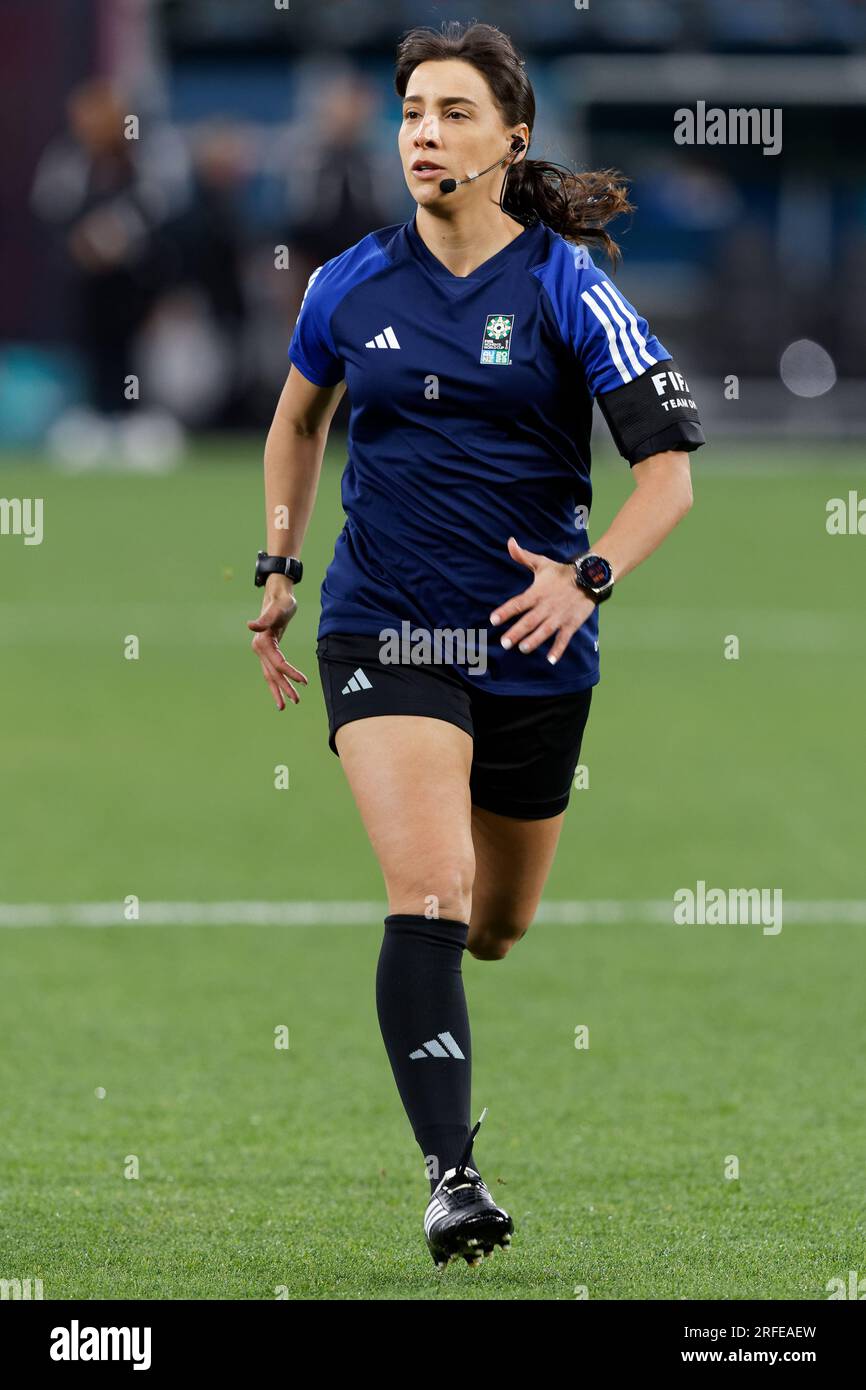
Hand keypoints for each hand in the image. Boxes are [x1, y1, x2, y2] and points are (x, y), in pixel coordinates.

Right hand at [247, 584, 307, 709]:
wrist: (278, 595)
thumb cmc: (281, 601)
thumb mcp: (278, 608)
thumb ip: (266, 618)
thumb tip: (250, 625)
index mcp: (262, 642)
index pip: (278, 663)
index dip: (290, 673)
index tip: (304, 682)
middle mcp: (260, 648)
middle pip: (273, 673)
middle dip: (284, 688)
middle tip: (295, 702)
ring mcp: (263, 651)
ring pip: (271, 674)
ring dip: (279, 689)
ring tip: (289, 703)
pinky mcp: (268, 651)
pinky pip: (273, 669)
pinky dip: (278, 680)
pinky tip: (285, 688)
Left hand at [489, 536, 595, 664]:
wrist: (590, 576)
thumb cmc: (562, 572)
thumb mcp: (542, 563)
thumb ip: (523, 556)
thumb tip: (509, 542)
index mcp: (537, 593)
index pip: (517, 603)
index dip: (505, 611)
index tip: (493, 619)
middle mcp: (546, 606)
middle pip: (529, 621)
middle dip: (516, 632)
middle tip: (504, 643)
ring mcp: (559, 616)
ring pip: (544, 631)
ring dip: (534, 641)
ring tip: (523, 648)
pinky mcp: (571, 623)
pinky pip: (564, 638)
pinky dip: (558, 649)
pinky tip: (551, 660)